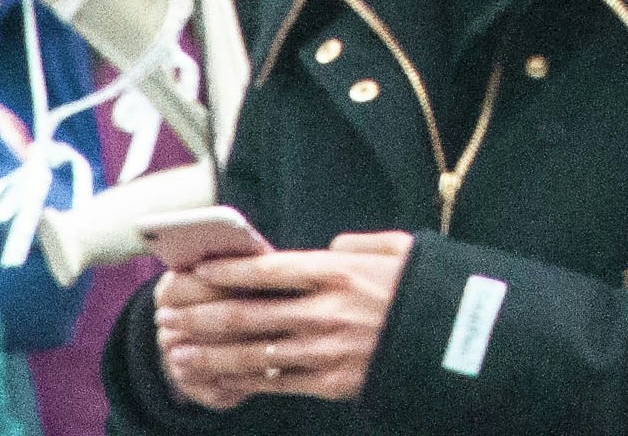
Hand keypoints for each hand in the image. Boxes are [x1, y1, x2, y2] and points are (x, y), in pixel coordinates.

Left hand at [155, 232, 410, 410]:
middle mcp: (325, 310)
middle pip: (247, 314)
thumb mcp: (398, 249)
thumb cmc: (426, 290)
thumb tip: (328, 247)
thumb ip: (356, 244)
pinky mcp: (330, 383)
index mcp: (339, 272)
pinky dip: (240, 381)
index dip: (225, 271)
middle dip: (200, 314)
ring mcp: (325, 350)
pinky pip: (274, 383)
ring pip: (251, 353)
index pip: (267, 270)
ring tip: (177, 352)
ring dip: (208, 354)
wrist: (459, 341)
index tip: (194, 271)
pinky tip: (216, 379)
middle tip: (168, 314)